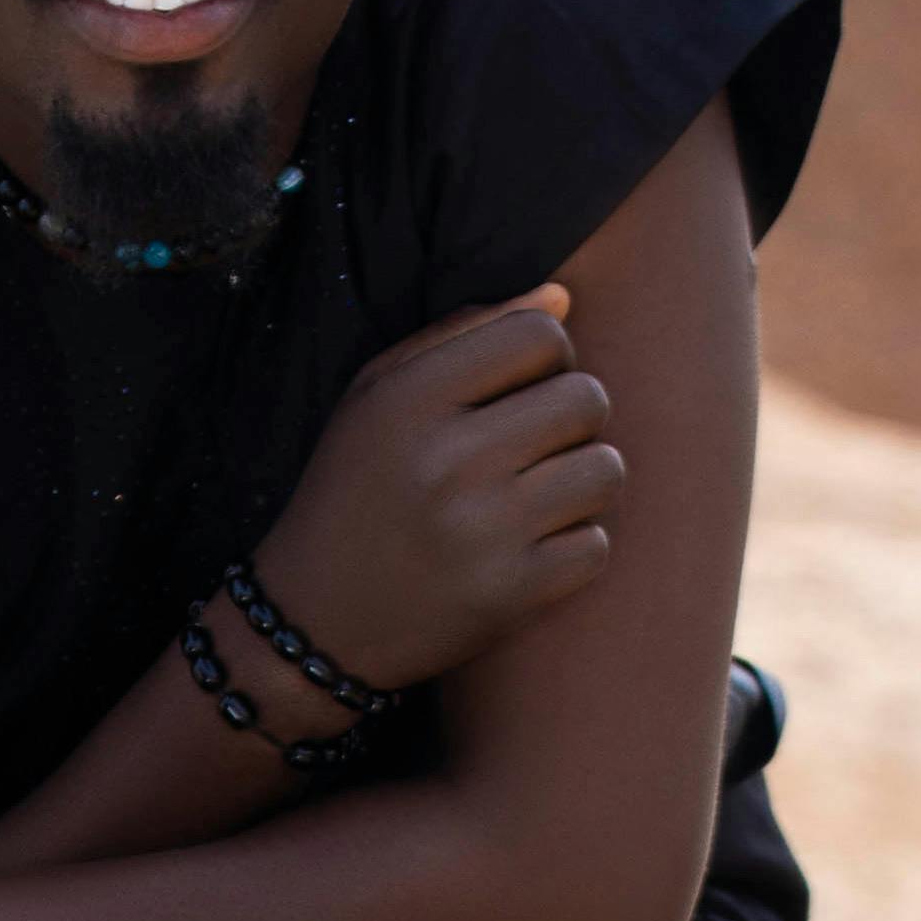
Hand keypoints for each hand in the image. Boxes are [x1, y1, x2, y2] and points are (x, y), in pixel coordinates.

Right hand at [247, 289, 623, 700]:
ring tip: (539, 495)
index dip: (546, 357)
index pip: (541, 335)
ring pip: (605, 470)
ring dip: (584, 480)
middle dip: (573, 417)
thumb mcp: (378, 396)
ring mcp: (482, 533)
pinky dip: (574, 547)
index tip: (519, 391)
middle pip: (588, 398)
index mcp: (411, 399)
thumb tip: (562, 297)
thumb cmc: (355, 492)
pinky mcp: (509, 596)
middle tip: (534, 447)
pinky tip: (529, 549)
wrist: (314, 622)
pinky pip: (597, 545)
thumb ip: (464, 332)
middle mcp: (448, 461)